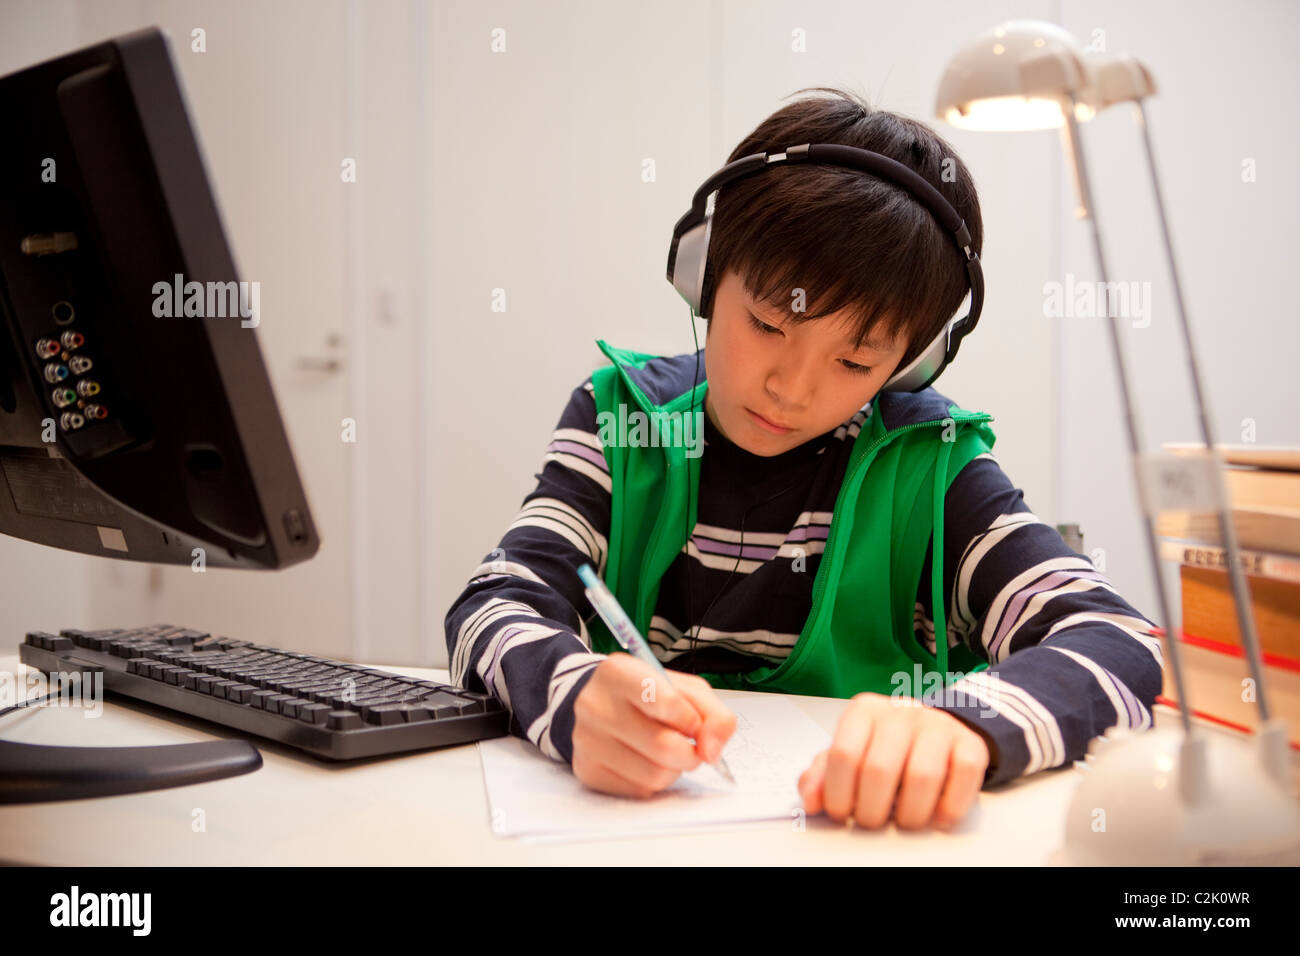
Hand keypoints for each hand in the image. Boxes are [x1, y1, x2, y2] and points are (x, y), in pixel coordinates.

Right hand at [571, 654, 737, 798]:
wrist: (602, 705)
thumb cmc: (649, 695)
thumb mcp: (685, 689)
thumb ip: (713, 714)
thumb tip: (711, 752)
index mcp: (619, 673)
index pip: (667, 702)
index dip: (691, 720)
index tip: (693, 723)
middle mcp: (596, 705)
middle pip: (664, 746)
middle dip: (690, 752)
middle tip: (690, 746)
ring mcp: (588, 741)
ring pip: (654, 775)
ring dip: (673, 769)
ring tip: (665, 752)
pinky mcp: (588, 771)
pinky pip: (640, 790)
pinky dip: (654, 781)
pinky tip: (646, 762)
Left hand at [798, 691, 990, 829]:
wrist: (934, 730)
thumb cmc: (883, 747)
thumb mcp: (849, 754)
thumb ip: (822, 776)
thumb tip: (811, 800)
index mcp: (864, 711)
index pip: (842, 755)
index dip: (838, 794)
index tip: (840, 813)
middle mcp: (901, 713)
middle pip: (879, 769)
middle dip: (871, 810)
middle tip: (871, 821)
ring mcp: (938, 725)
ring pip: (922, 777)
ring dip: (910, 815)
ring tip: (903, 822)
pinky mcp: (970, 743)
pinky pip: (963, 777)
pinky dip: (948, 808)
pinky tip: (935, 816)